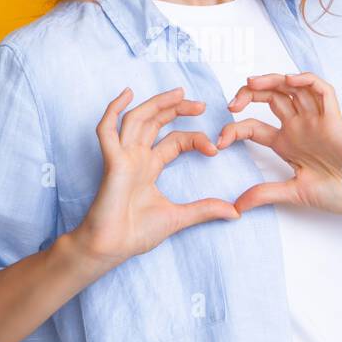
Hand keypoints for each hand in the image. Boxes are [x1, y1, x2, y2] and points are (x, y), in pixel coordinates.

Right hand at [70, 86, 239, 269]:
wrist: (111, 249)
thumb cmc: (136, 233)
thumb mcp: (179, 217)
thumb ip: (205, 210)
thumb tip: (235, 212)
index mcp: (149, 167)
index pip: (174, 140)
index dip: (194, 138)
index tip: (215, 148)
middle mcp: (135, 157)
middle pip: (155, 121)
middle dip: (176, 109)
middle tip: (200, 104)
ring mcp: (122, 158)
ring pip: (136, 119)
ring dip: (156, 103)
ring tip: (178, 93)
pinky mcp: (111, 163)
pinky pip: (106, 131)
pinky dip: (112, 111)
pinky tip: (126, 95)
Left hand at [219, 72, 341, 215]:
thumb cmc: (340, 192)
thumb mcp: (294, 193)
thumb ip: (265, 194)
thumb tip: (236, 206)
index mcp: (286, 142)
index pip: (252, 126)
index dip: (233, 129)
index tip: (220, 141)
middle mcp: (298, 126)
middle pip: (269, 98)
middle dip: (248, 94)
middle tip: (232, 103)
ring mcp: (316, 119)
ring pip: (291, 88)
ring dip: (271, 81)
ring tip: (251, 83)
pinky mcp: (334, 118)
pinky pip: (322, 90)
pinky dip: (307, 80)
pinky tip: (291, 80)